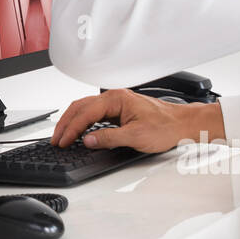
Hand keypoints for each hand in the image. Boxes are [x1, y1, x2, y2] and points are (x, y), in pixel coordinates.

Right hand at [50, 88, 224, 153]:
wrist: (183, 124)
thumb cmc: (165, 127)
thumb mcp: (135, 137)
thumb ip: (108, 138)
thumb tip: (87, 140)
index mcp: (116, 99)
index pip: (86, 113)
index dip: (72, 128)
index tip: (62, 141)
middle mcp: (114, 97)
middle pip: (80, 107)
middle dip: (66, 123)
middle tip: (56, 139)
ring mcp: (116, 102)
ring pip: (85, 109)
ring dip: (72, 121)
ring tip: (62, 135)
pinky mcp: (119, 110)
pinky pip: (94, 113)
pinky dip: (82, 121)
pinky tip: (79, 130)